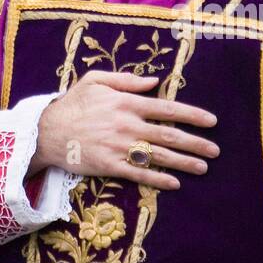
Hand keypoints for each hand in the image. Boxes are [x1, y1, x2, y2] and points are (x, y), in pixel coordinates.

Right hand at [28, 70, 218, 189]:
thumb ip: (127, 80)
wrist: (46, 131)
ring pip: (159, 157)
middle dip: (196, 143)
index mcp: (127, 103)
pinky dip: (159, 179)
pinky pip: (139, 174)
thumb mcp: (96, 81)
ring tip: (203, 168)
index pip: (168, 109)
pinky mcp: (110, 166)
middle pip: (169, 135)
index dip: (193, 115)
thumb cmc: (73, 103)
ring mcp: (120, 148)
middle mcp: (127, 126)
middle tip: (215, 151)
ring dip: (184, 163)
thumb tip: (155, 80)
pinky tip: (175, 183)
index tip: (212, 121)